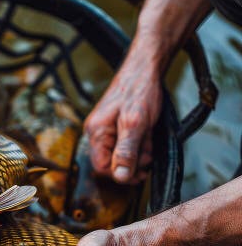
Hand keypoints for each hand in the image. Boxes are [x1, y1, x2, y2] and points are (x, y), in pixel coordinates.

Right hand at [84, 52, 159, 184]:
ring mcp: (106, 128)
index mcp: (96, 132)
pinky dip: (139, 144)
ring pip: (121, 154)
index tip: (139, 172)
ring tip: (149, 142)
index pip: (102, 167)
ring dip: (138, 153)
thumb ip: (127, 151)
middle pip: (111, 161)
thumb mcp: (136, 125)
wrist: (145, 68)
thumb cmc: (139, 90)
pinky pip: (126, 143)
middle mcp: (97, 132)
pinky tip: (147, 136)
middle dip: (132, 162)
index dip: (120, 172)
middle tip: (148, 156)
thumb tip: (121, 177)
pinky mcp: (116, 125)